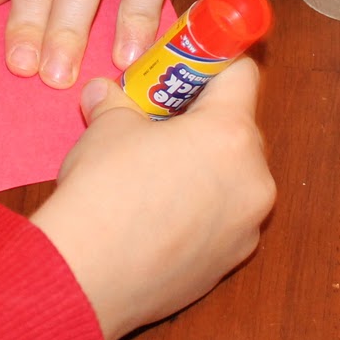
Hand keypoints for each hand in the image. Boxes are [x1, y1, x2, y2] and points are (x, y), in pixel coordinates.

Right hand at [29, 59, 274, 339]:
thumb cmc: (102, 193)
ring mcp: (246, 227)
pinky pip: (221, 218)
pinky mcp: (230, 263)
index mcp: (231, 134)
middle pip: (238, 128)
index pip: (241, 73)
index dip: (210, 61)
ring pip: (231, 177)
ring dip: (200, 166)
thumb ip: (116, 101)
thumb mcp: (106, 127)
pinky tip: (154, 214)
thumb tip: (105, 93)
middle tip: (156, 118)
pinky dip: (197, 209)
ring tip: (151, 172)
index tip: (185, 62)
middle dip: (200, 119)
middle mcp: (254, 180)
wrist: (85, 278)